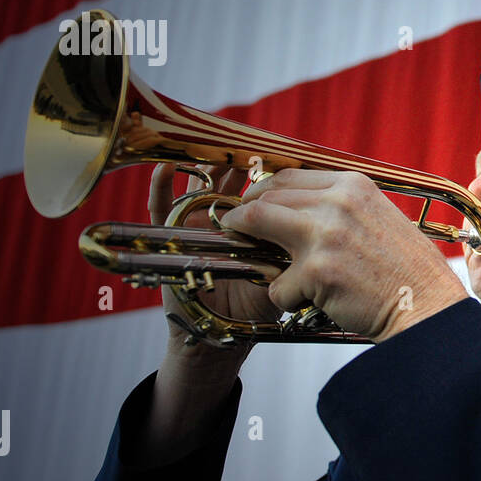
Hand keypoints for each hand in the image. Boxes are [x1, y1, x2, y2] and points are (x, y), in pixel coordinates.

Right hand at [149, 163, 280, 360]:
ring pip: (199, 186)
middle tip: (248, 148)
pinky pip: (162, 208)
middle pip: (230, 179)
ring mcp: (197, 223)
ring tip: (214, 152)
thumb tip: (319, 223)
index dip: (267, 173)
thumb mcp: (285, 273)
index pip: (260, 187)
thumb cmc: (257, 303)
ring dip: (206, 167)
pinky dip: (161, 188)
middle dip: (239, 163)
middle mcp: (224, 217)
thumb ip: (296, 248)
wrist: (225, 331)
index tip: (278, 156)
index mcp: (254, 221)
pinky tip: (165, 170)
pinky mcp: (172, 235)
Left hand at [218, 170, 467, 341]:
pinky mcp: (316, 271)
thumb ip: (343, 206)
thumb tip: (300, 208)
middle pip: (267, 195)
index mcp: (354, 185)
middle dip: (244, 211)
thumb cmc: (408, 270)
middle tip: (235, 226)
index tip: (253, 202)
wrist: (427, 305)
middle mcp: (338, 202)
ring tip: (245, 254)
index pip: (290, 175)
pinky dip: (284, 296)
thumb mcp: (381, 217)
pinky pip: (277, 283)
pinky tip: (304, 302)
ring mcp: (325, 235)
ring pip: (256, 222)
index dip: (264, 190)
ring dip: (244, 239)